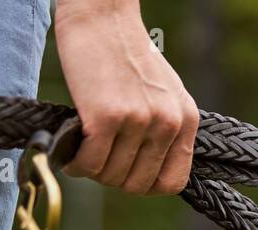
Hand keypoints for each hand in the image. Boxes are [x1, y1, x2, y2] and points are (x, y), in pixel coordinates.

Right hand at [55, 0, 198, 194]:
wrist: (102, 15)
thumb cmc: (125, 55)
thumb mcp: (163, 94)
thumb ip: (163, 130)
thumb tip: (146, 174)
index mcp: (186, 120)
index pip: (173, 182)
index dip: (145, 185)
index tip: (127, 173)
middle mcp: (167, 123)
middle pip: (138, 184)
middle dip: (113, 178)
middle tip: (98, 159)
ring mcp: (139, 120)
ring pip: (112, 177)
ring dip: (92, 171)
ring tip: (83, 151)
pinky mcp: (107, 116)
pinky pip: (90, 163)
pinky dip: (76, 164)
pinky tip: (70, 152)